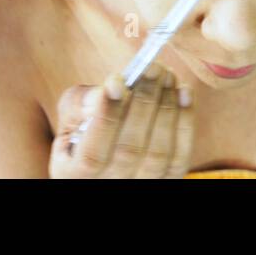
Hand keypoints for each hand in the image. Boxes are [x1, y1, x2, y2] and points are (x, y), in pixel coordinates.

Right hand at [48, 64, 194, 177]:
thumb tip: (115, 87)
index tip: (117, 79)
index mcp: (74, 175)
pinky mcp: (166, 181)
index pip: (92, 154)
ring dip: (167, 109)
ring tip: (167, 75)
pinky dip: (185, 122)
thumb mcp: (70, 119)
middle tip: (153, 68)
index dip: (106, 116)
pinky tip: (184, 93)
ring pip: (157, 154)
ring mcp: (140, 186)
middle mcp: (108, 186)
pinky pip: (179, 156)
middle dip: (144, 103)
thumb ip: (81, 103)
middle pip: (129, 150)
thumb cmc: (85, 131)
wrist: (108, 158)